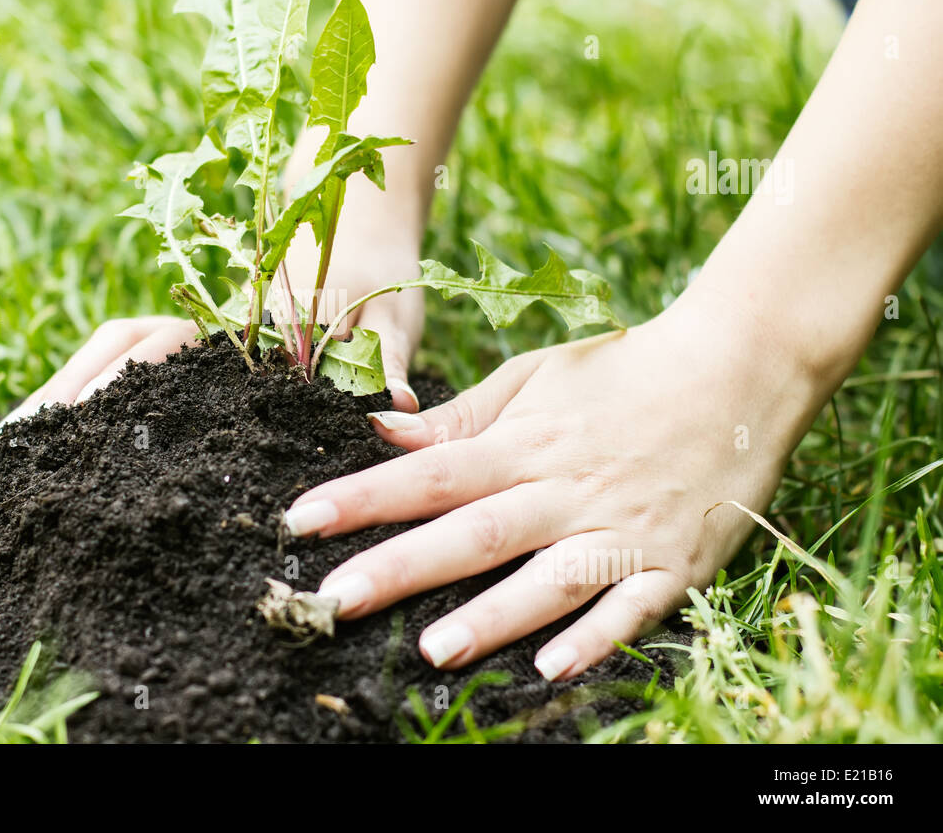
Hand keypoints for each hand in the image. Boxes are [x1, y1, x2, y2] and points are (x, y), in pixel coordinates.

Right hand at [0, 179, 427, 439]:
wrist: (368, 242)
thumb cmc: (379, 285)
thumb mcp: (390, 321)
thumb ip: (385, 358)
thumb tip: (394, 403)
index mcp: (242, 318)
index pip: (158, 348)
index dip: (106, 383)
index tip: (62, 424)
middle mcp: (206, 323)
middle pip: (116, 352)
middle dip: (64, 396)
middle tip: (14, 452)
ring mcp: (194, 337)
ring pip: (114, 360)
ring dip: (69, 397)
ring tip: (19, 452)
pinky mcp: (197, 356)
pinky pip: (131, 372)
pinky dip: (92, 399)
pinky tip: (66, 441)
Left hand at [282, 294, 823, 679]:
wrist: (738, 369)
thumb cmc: (622, 372)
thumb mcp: (534, 378)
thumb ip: (461, 418)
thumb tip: (384, 432)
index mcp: (525, 443)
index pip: (429, 474)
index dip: (363, 497)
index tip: (300, 520)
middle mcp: (566, 489)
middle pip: (474, 533)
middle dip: (401, 567)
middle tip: (334, 599)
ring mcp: (621, 529)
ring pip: (548, 578)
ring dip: (491, 615)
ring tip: (433, 649)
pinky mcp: (673, 563)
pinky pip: (631, 609)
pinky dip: (594, 640)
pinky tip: (550, 669)